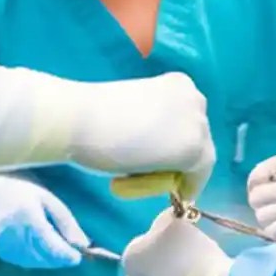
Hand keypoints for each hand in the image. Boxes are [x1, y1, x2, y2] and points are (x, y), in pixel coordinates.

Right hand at [0, 62, 214, 198]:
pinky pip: (196, 178)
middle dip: (181, 159)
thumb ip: (155, 124)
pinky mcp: (194, 151)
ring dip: (178, 173)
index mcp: (180, 84)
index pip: (188, 121)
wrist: (78, 119)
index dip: (176, 145)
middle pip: (197, 139)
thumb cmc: (93, 115)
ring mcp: (198, 124)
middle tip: (154, 175)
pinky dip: (183, 189)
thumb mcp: (136, 111)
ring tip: (146, 182)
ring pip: (198, 159)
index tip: (162, 163)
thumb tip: (161, 148)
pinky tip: (160, 192)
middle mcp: (195, 99)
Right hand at [0, 174, 88, 268]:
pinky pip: (26, 262)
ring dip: (50, 260)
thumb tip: (84, 244)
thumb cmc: (24, 195)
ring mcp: (5, 245)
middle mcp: (13, 232)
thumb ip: (66, 222)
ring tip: (57, 249)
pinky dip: (38, 259)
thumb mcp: (49, 200)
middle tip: (72, 254)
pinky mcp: (2, 253)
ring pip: (35, 262)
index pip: (47, 240)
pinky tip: (41, 248)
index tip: (78, 257)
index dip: (63, 253)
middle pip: (42, 255)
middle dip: (60, 258)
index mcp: (27, 214)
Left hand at [122, 211, 230, 275]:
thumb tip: (166, 220)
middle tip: (188, 255)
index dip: (162, 237)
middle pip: (149, 267)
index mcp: (130, 259)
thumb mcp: (176, 221)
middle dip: (164, 261)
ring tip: (198, 275)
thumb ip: (166, 219)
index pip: (143, 242)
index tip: (180, 237)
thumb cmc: (191, 252)